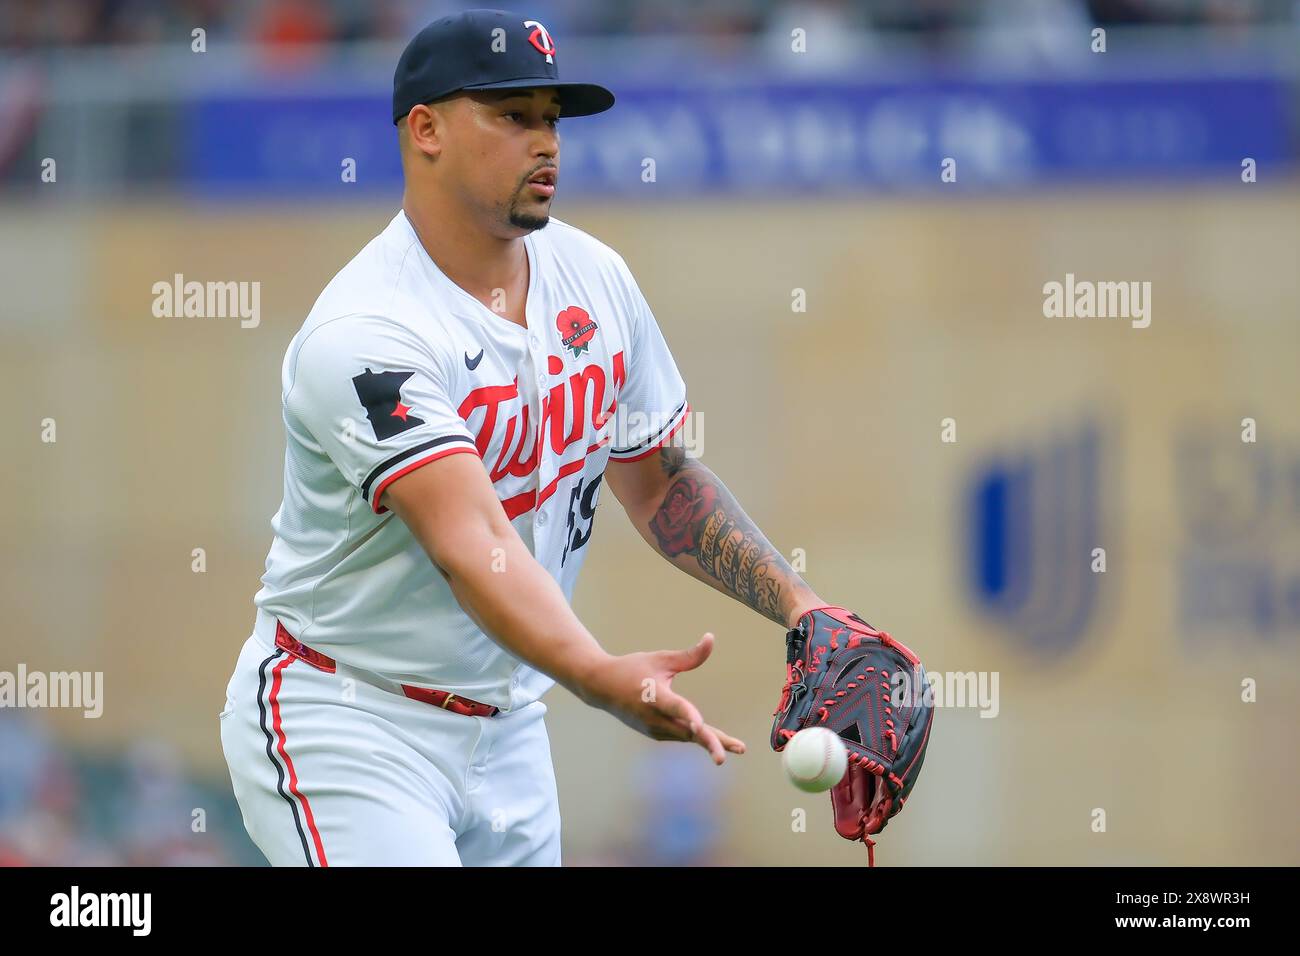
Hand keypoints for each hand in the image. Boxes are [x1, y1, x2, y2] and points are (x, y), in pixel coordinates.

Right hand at [574, 632, 745, 764]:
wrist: (601, 687)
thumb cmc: (633, 669)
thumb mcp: (661, 659)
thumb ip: (689, 656)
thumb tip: (711, 638)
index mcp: (655, 696)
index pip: (674, 707)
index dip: (687, 715)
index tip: (699, 725)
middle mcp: (654, 717)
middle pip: (686, 731)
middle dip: (710, 742)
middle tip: (730, 754)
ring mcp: (653, 729)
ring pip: (687, 737)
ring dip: (712, 742)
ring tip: (739, 748)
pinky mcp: (654, 734)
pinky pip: (681, 735)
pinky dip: (699, 737)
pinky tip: (716, 740)